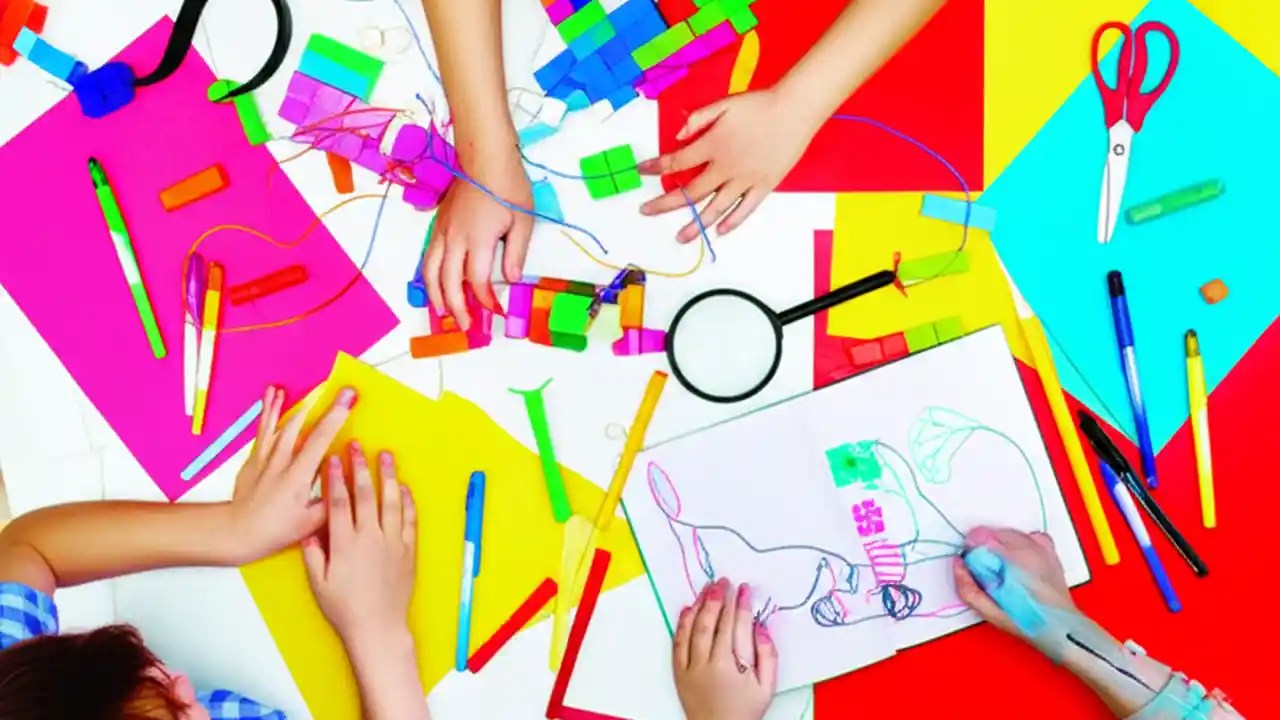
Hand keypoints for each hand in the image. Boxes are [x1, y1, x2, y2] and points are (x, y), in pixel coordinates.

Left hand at [229, 385, 356, 562]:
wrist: (236, 531)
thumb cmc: (272, 530)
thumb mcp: (311, 523)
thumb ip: (333, 500)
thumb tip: (351, 484)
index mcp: (297, 477)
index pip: (320, 439)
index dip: (336, 417)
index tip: (348, 400)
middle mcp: (280, 462)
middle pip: (302, 426)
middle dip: (323, 405)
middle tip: (340, 391)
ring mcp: (265, 458)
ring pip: (280, 425)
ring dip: (294, 405)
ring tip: (305, 388)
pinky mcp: (255, 459)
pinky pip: (263, 430)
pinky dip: (268, 413)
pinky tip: (271, 399)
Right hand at [302, 443, 416, 649]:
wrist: (378, 628)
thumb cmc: (345, 609)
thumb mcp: (318, 583)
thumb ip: (313, 553)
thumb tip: (310, 530)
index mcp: (345, 544)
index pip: (339, 502)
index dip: (334, 478)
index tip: (332, 459)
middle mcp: (371, 538)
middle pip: (366, 494)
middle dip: (360, 467)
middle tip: (356, 446)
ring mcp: (392, 543)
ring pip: (391, 501)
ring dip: (388, 476)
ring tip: (385, 455)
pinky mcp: (408, 551)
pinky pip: (409, 519)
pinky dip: (407, 501)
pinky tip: (404, 487)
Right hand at [423, 145, 532, 329]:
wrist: (486, 157)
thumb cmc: (508, 186)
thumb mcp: (523, 221)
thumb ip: (515, 254)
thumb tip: (510, 280)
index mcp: (477, 240)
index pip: (478, 281)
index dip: (485, 300)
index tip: (496, 311)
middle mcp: (454, 239)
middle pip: (448, 282)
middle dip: (456, 307)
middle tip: (465, 325)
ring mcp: (442, 231)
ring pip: (430, 270)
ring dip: (434, 294)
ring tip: (442, 312)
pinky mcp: (438, 224)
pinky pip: (428, 256)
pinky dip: (429, 275)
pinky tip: (435, 284)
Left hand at [640, 89, 817, 242]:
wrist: (795, 110)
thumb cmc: (761, 104)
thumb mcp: (723, 104)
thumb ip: (697, 119)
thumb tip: (678, 135)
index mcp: (713, 146)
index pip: (677, 162)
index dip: (657, 167)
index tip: (644, 170)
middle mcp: (726, 168)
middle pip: (690, 192)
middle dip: (665, 203)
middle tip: (648, 211)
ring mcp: (745, 180)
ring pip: (715, 208)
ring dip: (695, 224)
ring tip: (681, 237)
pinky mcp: (764, 186)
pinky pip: (745, 210)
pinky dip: (732, 222)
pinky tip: (720, 231)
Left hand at [674, 578, 776, 719]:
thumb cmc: (744, 711)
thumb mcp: (766, 688)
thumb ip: (768, 656)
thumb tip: (761, 627)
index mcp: (733, 667)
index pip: (738, 626)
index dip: (741, 604)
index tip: (744, 588)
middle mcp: (710, 664)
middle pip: (714, 623)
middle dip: (720, 599)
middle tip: (724, 581)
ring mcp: (692, 667)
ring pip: (695, 629)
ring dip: (701, 605)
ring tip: (708, 588)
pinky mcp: (679, 672)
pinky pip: (678, 643)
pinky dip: (682, 624)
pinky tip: (688, 608)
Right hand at [952, 526, 1077, 639]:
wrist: (1059, 625)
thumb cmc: (1027, 620)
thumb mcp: (989, 611)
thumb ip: (968, 587)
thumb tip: (958, 565)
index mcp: (1012, 559)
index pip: (980, 536)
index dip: (970, 550)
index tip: (970, 564)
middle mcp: (1027, 548)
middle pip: (992, 532)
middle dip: (983, 547)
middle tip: (987, 571)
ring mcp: (1039, 546)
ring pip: (1008, 532)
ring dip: (999, 544)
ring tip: (1003, 567)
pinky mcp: (1048, 548)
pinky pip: (1027, 536)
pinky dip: (1019, 542)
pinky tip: (1018, 559)